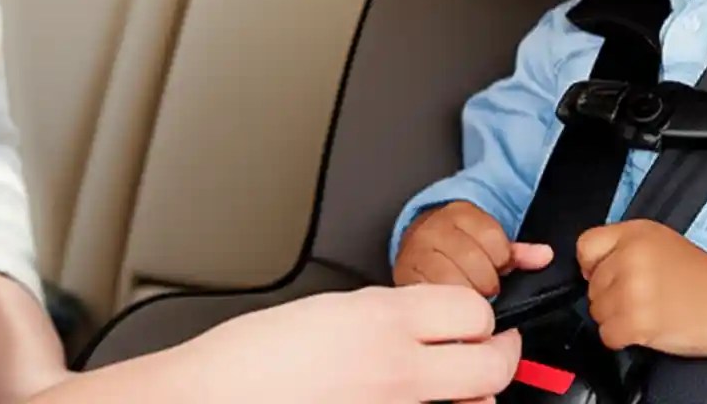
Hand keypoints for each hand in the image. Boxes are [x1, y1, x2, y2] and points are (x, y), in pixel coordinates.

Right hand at [183, 285, 521, 403]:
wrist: (208, 402)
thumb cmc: (252, 360)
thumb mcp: (332, 310)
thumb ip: (396, 315)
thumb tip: (442, 325)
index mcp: (381, 321)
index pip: (475, 311)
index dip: (479, 315)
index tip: (476, 321)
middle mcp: (396, 371)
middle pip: (493, 365)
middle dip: (498, 357)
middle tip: (492, 352)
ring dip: (466, 394)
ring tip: (442, 385)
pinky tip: (401, 403)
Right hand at [394, 202, 553, 295]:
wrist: (414, 249)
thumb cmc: (458, 247)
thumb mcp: (489, 243)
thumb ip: (518, 251)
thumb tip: (544, 256)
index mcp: (460, 214)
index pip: (494, 242)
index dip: (502, 260)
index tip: (498, 267)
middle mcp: (433, 230)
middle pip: (474, 263)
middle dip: (486, 282)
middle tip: (484, 288)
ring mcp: (416, 253)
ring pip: (454, 283)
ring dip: (467, 295)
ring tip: (468, 294)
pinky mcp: (404, 277)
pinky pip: (433, 297)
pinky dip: (447, 305)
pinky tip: (451, 304)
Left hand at [577, 221, 706, 357]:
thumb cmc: (701, 279)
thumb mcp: (660, 243)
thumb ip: (623, 247)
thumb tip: (587, 269)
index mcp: (636, 233)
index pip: (585, 246)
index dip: (593, 265)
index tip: (609, 275)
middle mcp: (630, 257)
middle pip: (591, 284)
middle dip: (611, 296)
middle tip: (643, 298)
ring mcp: (632, 290)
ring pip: (597, 311)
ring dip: (617, 319)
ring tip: (648, 313)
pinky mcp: (636, 321)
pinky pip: (607, 335)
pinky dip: (623, 339)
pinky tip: (646, 329)